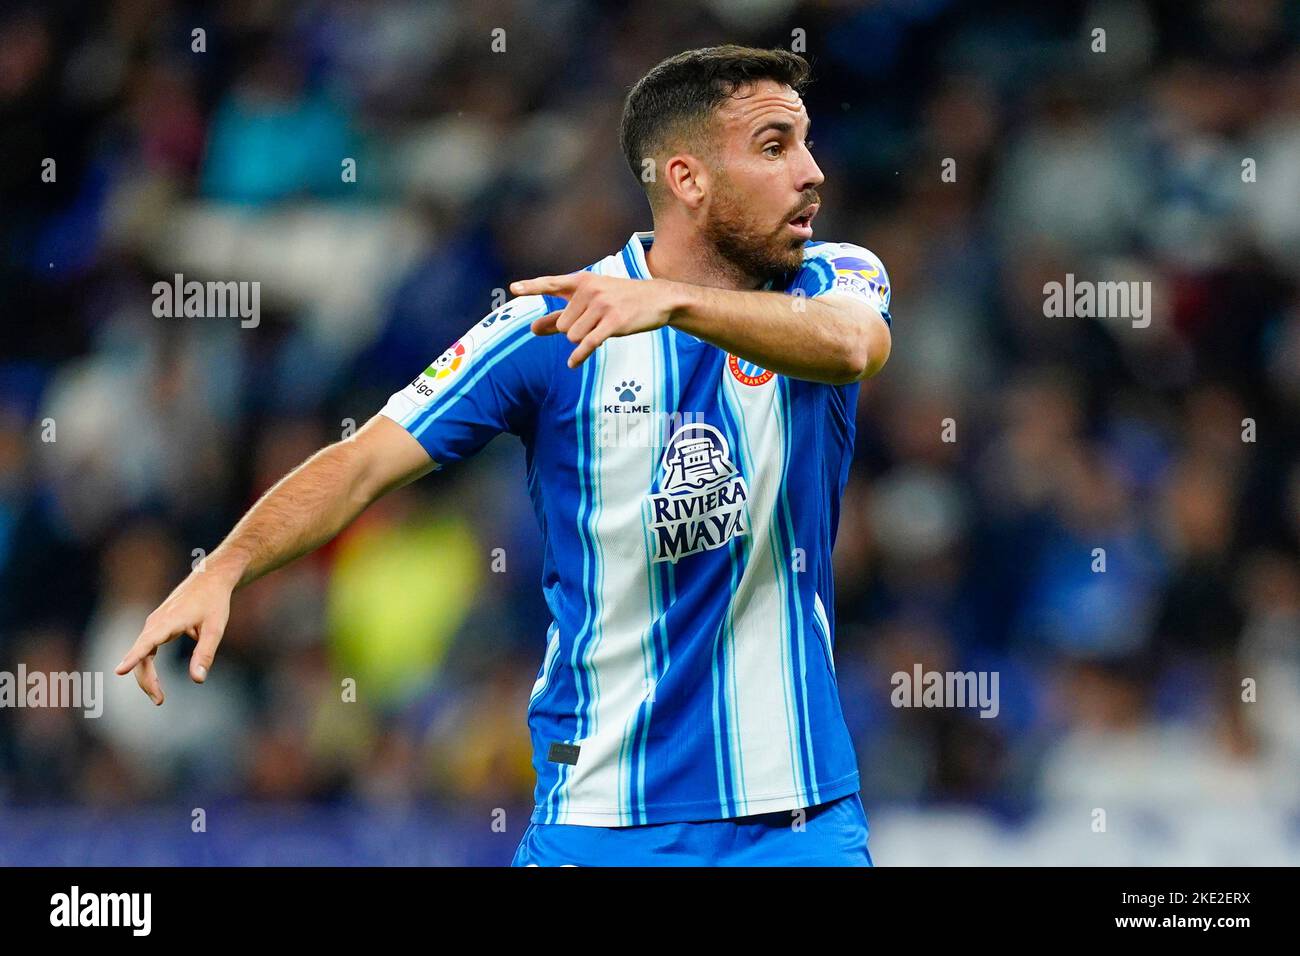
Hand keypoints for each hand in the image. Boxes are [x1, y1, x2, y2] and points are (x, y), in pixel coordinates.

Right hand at [114, 568, 234, 704]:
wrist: (210, 578)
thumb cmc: (214, 602)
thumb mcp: (215, 629)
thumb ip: (205, 654)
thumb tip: (197, 680)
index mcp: (168, 621)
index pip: (147, 643)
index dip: (133, 657)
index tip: (119, 671)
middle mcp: (155, 622)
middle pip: (142, 655)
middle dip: (146, 680)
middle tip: (159, 701)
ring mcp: (153, 623)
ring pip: (142, 653)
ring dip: (147, 676)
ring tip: (159, 697)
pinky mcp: (156, 625)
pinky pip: (146, 648)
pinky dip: (147, 665)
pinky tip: (155, 682)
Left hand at [509, 272, 681, 367]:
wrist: (657, 299)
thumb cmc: (620, 300)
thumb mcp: (590, 303)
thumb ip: (559, 316)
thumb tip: (532, 329)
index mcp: (582, 281)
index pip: (551, 283)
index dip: (531, 287)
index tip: (513, 289)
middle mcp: (589, 290)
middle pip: (562, 324)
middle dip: (573, 331)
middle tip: (594, 324)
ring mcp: (602, 305)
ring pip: (572, 335)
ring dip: (582, 340)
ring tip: (600, 330)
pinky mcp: (614, 322)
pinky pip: (587, 343)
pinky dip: (579, 356)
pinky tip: (572, 364)